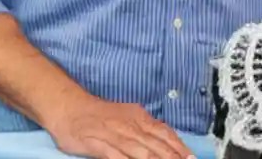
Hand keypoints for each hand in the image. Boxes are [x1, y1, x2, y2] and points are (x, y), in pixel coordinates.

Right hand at [43, 94, 195, 158]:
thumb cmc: (100, 115)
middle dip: (172, 158)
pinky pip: (115, 156)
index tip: (191, 158)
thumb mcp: (127, 116)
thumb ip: (145, 128)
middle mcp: (129, 125)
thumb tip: (165, 140)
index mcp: (138, 117)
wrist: (69, 108)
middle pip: (156, 145)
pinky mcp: (97, 144)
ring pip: (140, 151)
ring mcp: (114, 135)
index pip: (164, 133)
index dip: (179, 147)